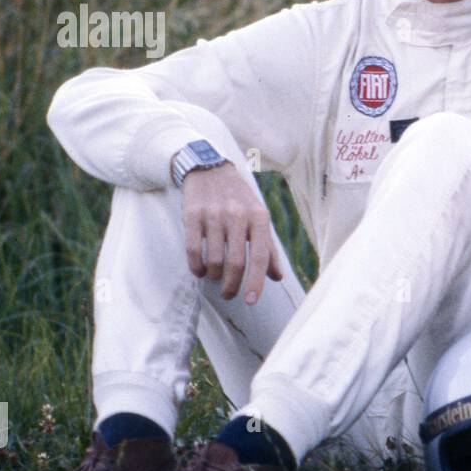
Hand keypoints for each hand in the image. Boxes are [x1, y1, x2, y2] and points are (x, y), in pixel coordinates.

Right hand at [180, 163, 283, 303]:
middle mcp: (238, 215)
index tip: (251, 301)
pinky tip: (200, 270)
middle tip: (229, 294)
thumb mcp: (259, 217)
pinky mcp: (193, 215)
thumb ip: (269, 247)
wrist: (210, 170)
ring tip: (215, 277)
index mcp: (259, 218)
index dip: (256, 282)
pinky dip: (196, 266)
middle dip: (232, 285)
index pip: (260, 256)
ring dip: (214, 276)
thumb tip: (277, 277)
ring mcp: (214, 215)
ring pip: (215, 259)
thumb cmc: (239, 200)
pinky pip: (194, 249)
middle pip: (236, 262)